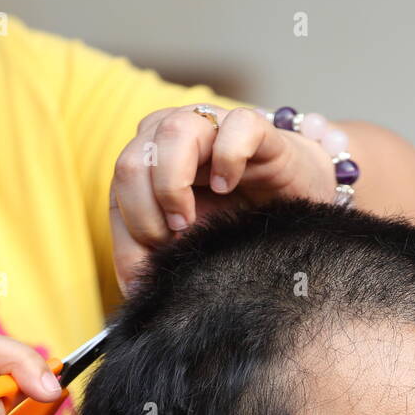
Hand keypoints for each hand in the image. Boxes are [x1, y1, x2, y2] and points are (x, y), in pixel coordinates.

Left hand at [110, 104, 336, 290]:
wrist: (295, 211)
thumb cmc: (235, 225)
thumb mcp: (186, 248)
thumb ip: (152, 261)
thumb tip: (134, 289)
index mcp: (151, 161)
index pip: (119, 185)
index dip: (130, 226)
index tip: (154, 260)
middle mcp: (175, 136)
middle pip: (133, 158)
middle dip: (144, 209)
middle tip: (173, 238)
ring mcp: (216, 128)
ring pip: (173, 130)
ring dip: (172, 183)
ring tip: (189, 220)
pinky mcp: (259, 131)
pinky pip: (236, 125)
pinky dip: (226, 157)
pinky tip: (227, 186)